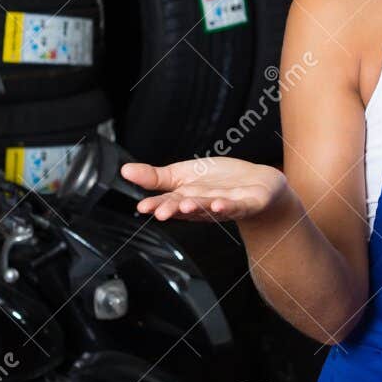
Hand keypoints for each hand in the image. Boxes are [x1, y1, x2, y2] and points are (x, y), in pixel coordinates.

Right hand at [123, 157, 291, 223]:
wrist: (256, 185)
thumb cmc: (219, 181)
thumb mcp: (182, 174)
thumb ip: (155, 176)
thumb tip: (125, 170)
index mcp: (185, 198)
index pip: (167, 201)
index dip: (156, 204)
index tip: (143, 206)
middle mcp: (203, 205)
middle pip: (186, 207)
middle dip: (174, 209)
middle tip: (160, 211)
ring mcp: (225, 206)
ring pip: (209, 208)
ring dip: (198, 208)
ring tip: (186, 205)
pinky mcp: (247, 204)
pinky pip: (236, 206)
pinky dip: (228, 206)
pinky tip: (219, 204)